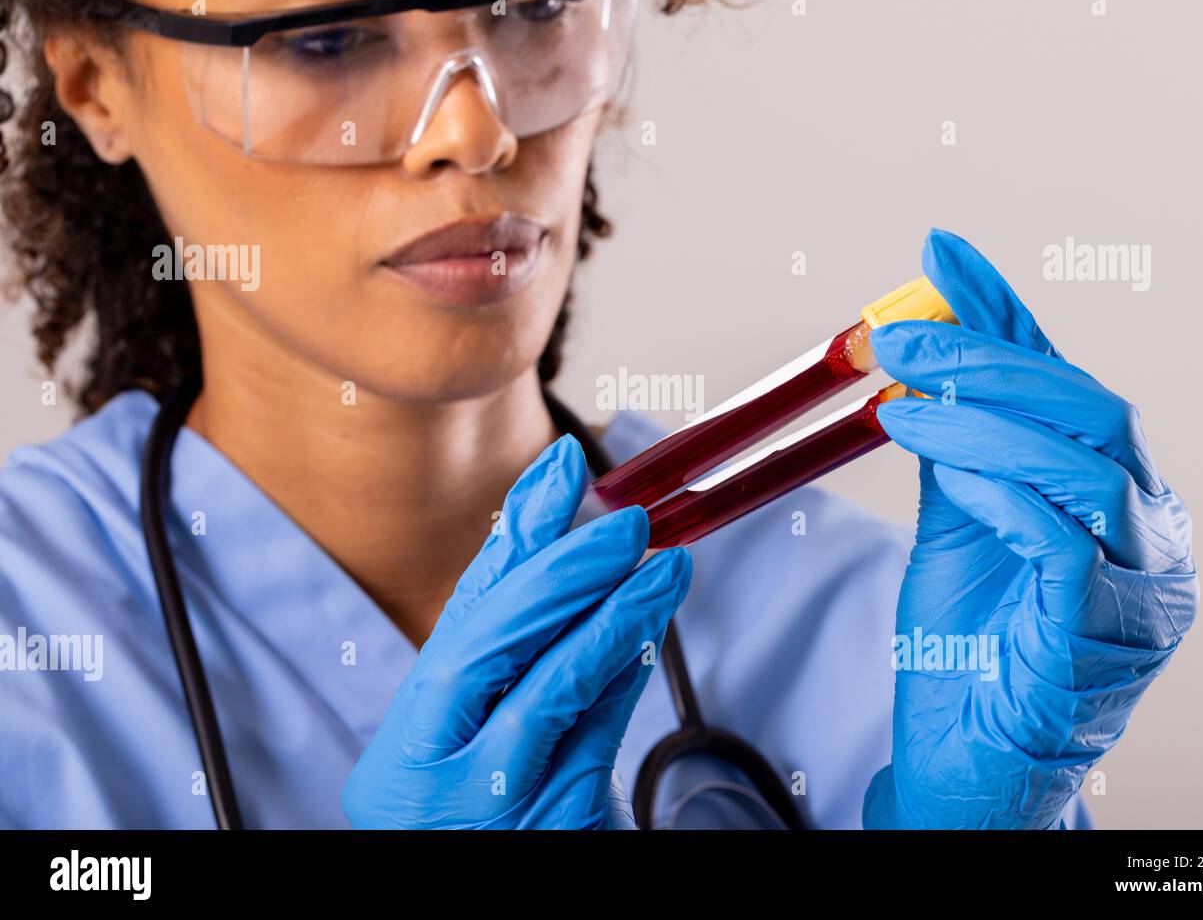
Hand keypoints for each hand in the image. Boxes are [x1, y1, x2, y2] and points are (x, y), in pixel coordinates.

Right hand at [342, 435, 691, 828]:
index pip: (462, 620)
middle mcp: (420, 777)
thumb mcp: (508, 740)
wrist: (516, 889)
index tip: (560, 464)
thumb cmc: (513, 826)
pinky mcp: (539, 830)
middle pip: (479, 648)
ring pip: (539, 687)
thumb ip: (536, 656)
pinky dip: (618, 669)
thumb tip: (582, 547)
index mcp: (404, 749)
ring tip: (660, 561)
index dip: (513, 536)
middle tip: (622, 519)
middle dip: (555, 570)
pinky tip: (650, 623)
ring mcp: (474, 809)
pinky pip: (583, 735)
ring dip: (606, 612)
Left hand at [861, 229, 1197, 828]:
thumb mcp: (953, 518)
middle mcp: (1146, 524)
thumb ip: (951, 441)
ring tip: (899, 405)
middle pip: (1088, 407)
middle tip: (899, 335)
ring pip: (1085, 463)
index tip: (939, 253)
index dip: (1001, 313)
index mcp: (1112, 488)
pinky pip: (1066, 541)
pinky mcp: (1104, 631)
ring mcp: (1139, 579)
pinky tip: (947, 468)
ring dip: (982, 421)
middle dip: (986, 359)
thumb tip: (920, 353)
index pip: (1061, 379)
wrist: (968, 756)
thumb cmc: (967, 642)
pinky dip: (1003, 492)